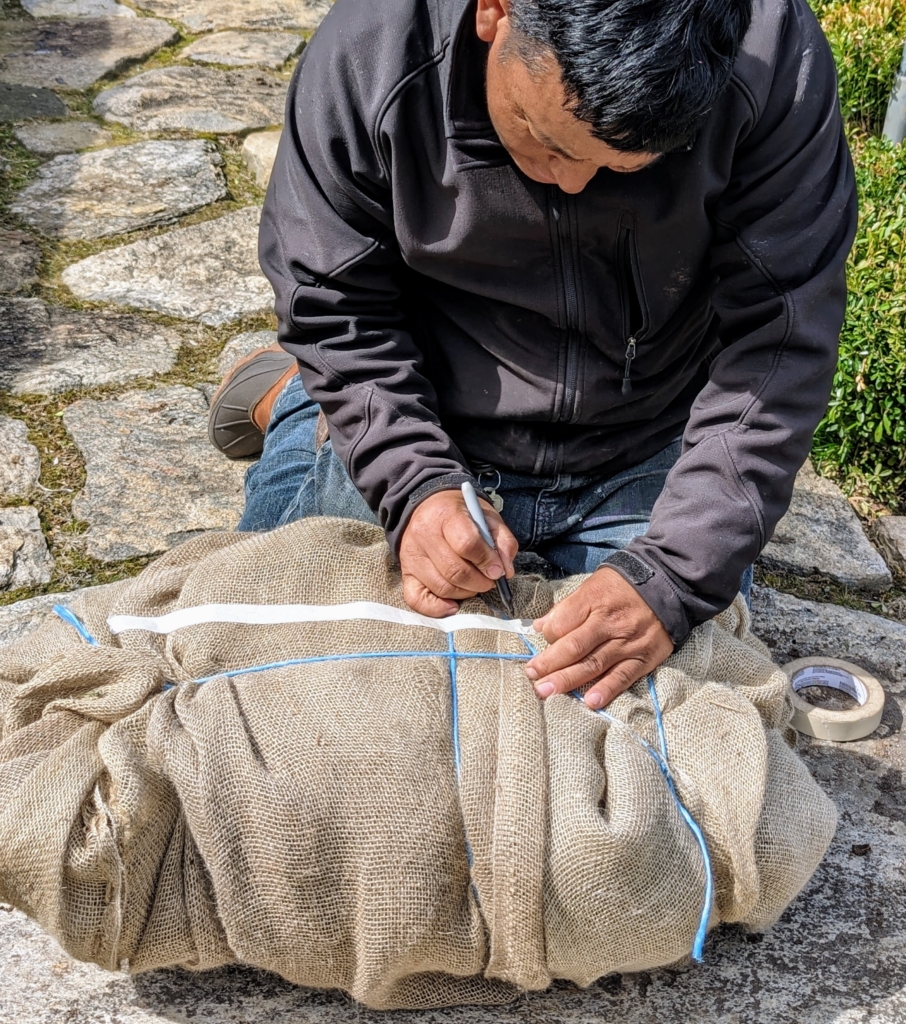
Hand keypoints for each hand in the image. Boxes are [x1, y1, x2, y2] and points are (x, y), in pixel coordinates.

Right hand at [399, 489, 518, 616]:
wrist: (427, 506)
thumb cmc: (461, 514)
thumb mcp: (486, 516)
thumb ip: (503, 540)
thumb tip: (506, 570)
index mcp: (446, 515)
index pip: (467, 544)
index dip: (486, 561)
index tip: (498, 569)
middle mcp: (424, 535)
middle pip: (454, 570)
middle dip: (479, 582)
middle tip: (489, 581)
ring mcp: (411, 556)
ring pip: (441, 587)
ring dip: (465, 593)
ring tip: (474, 585)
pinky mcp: (405, 573)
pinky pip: (416, 599)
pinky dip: (436, 609)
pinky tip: (453, 606)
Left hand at [525, 567, 672, 708]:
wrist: (669, 586)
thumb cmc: (624, 586)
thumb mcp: (593, 584)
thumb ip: (567, 608)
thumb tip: (540, 626)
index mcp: (594, 601)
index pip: (563, 622)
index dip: (548, 636)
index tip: (540, 646)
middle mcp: (610, 623)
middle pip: (575, 647)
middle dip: (550, 664)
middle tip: (531, 678)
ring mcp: (628, 642)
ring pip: (594, 664)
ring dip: (568, 680)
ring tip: (547, 692)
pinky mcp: (644, 658)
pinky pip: (623, 676)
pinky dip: (607, 690)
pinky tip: (590, 702)